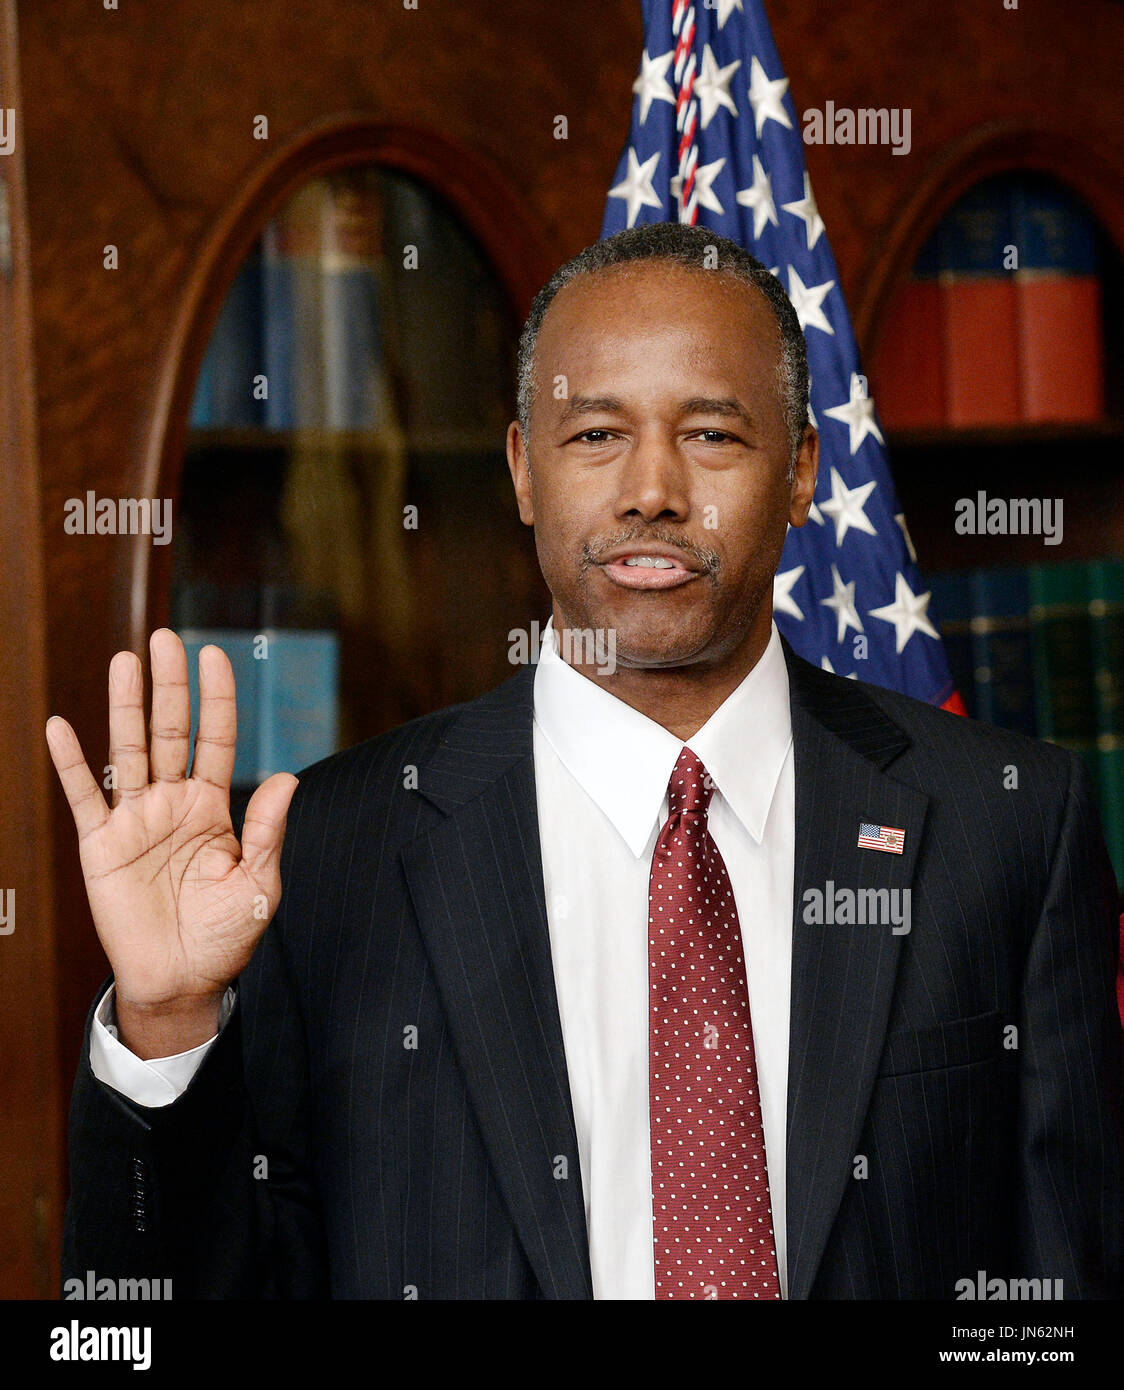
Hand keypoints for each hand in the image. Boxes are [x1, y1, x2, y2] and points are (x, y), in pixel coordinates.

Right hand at [46, 629, 297, 1054]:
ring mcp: (135, 820)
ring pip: (128, 751)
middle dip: (169, 686)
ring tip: (125, 661)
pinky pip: (84, 797)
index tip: (215, 655)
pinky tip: (61, 727)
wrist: (181, 981)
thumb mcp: (260, 884)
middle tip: (166, 638)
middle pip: (170, 732)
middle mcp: (173, 803)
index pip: (216, 740)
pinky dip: (71, 763)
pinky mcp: (101, 846)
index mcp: (214, 808)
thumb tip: (291, 778)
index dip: (216, 699)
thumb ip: (268, 831)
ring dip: (125, 707)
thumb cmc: (225, 935)